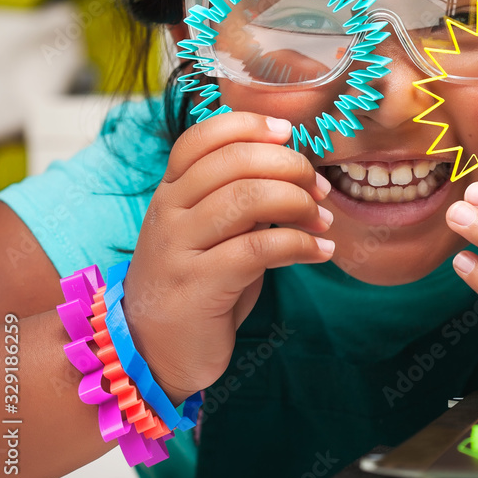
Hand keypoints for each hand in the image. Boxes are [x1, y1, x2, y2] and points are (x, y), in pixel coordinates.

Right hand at [122, 112, 334, 402]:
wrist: (154, 351)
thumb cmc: (198, 284)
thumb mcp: (212, 234)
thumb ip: (239, 201)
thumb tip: (296, 173)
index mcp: (171, 192)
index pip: (201, 138)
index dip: (248, 125)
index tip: (289, 132)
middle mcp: (169, 212)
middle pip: (234, 162)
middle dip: (290, 166)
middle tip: (320, 187)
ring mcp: (179, 249)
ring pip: (247, 198)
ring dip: (299, 203)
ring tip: (322, 222)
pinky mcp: (198, 286)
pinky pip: (259, 248)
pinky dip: (301, 245)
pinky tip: (320, 252)